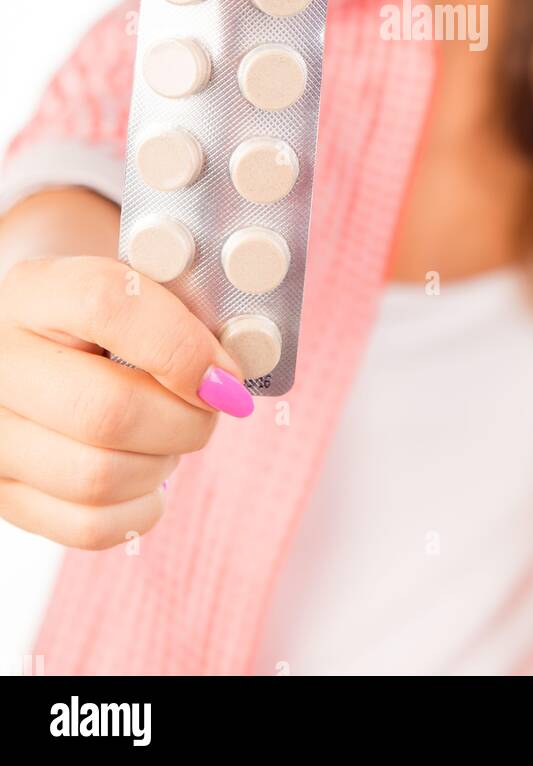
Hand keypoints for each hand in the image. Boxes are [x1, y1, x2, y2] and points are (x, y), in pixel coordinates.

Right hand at [0, 254, 251, 548]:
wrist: (41, 350)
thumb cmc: (108, 320)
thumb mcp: (135, 287)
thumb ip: (183, 309)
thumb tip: (229, 376)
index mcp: (34, 293)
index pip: (106, 304)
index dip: (182, 346)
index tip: (225, 374)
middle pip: (108, 411)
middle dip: (185, 420)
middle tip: (209, 408)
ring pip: (99, 477)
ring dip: (162, 463)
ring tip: (170, 433)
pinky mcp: (3, 496)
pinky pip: (88, 526)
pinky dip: (140, 508)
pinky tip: (147, 474)